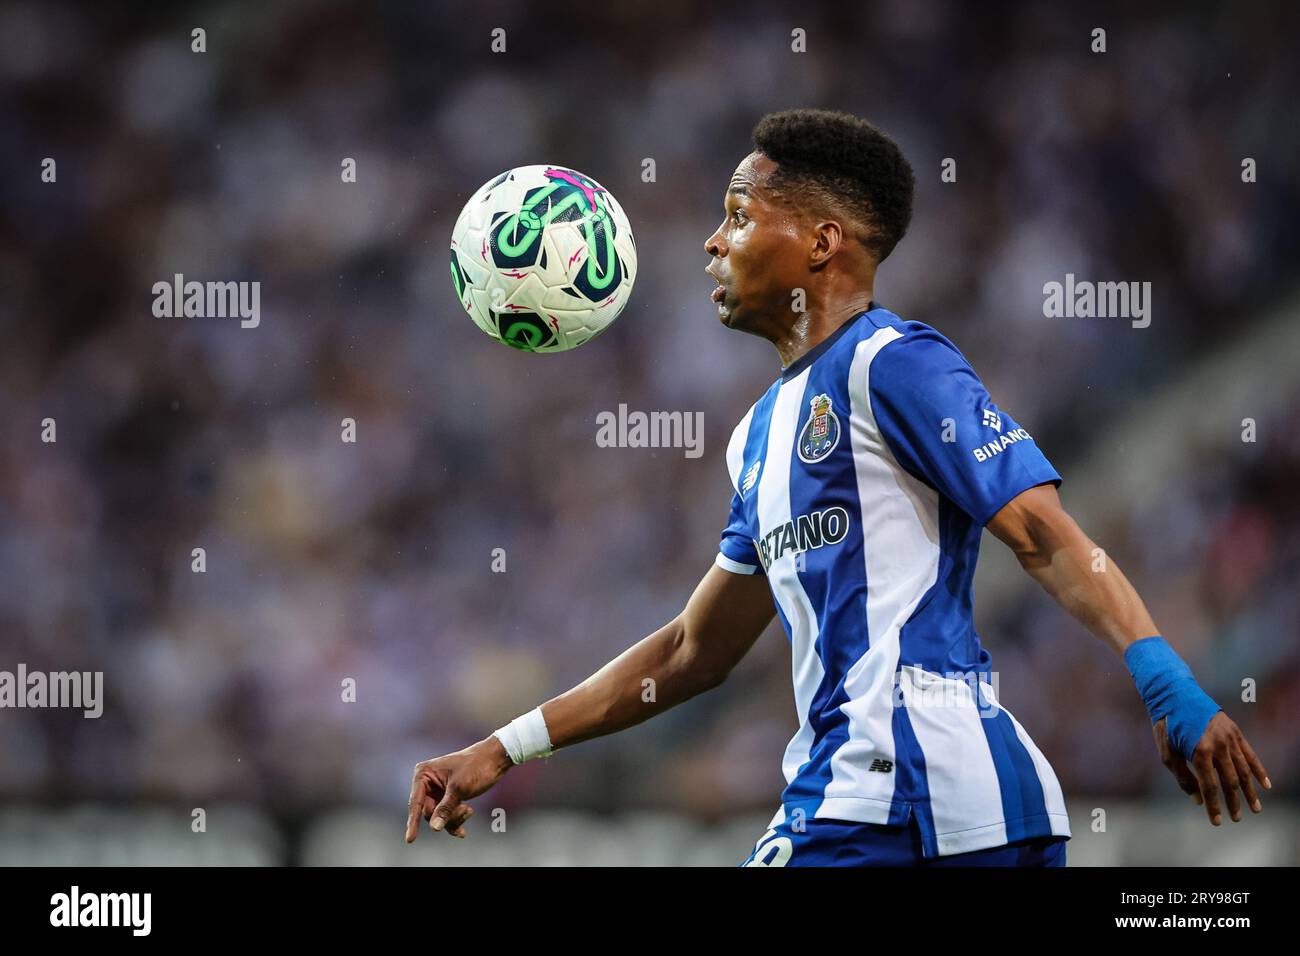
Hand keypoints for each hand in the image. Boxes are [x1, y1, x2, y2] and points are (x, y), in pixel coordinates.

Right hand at [405, 736, 513, 842]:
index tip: (410, 840)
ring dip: (453, 818)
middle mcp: (426, 782)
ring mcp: (436, 790)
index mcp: (423, 774)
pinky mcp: (446, 796)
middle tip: (467, 811)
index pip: (415, 803)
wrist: (495, 758)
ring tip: (469, 812)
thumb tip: (434, 828)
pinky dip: (455, 821)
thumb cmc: (476, 767)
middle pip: (428, 812)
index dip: (412, 823)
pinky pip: (445, 815)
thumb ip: (445, 809)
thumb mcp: (459, 789)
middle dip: (447, 816)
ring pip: (437, 816)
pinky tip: (463, 832)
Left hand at [1153, 712, 1270, 825]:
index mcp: (1199, 752)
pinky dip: (1259, 771)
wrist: (1175, 694)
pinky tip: (1265, 785)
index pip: (1210, 786)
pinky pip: (1250, 755)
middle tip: (1236, 818)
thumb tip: (1198, 800)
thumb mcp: (1167, 753)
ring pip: (1244, 770)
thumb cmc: (1167, 726)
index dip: (1214, 806)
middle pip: (1230, 781)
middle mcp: (1219, 745)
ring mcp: (1230, 738)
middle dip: (1234, 802)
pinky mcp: (1235, 732)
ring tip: (1255, 808)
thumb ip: (1183, 778)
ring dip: (1250, 791)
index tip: (1217, 821)